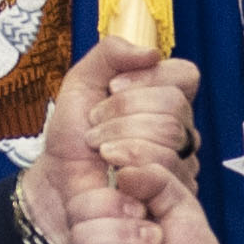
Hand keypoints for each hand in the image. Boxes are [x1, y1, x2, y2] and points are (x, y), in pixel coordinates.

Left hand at [21, 41, 199, 243]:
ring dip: (122, 137)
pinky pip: (165, 166)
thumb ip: (111, 53)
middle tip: (96, 124)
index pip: (184, 75)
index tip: (112, 88)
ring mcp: (182, 160)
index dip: (146, 79)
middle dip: (124, 111)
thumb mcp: (81, 81)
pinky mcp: (175, 191)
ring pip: (171, 134)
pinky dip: (129, 162)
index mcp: (163, 97)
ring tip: (100, 148)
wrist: (59, 180)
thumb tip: (152, 53)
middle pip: (175, 104)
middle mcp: (180, 127)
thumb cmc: (73, 135)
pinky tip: (113, 170)